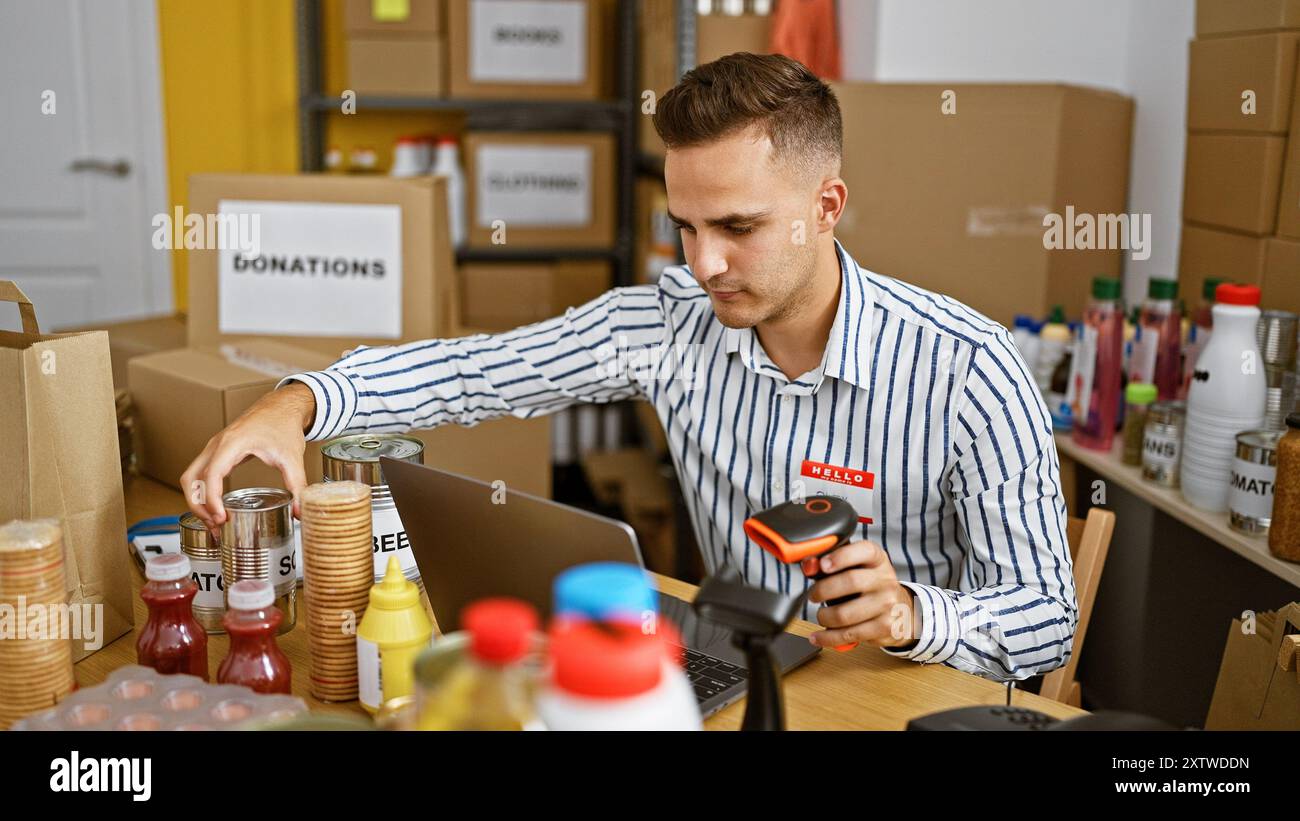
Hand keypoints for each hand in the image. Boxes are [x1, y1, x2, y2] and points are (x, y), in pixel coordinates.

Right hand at [180, 382, 316, 532]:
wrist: (281, 406)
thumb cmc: (283, 425)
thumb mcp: (292, 457)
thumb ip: (297, 484)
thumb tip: (300, 511)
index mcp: (232, 443)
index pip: (212, 474)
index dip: (212, 499)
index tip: (221, 518)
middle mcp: (217, 445)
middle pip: (191, 478)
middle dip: (198, 505)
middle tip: (215, 526)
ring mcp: (214, 448)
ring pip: (192, 477)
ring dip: (197, 500)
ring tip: (214, 522)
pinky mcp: (218, 453)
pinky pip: (200, 474)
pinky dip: (202, 492)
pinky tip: (216, 508)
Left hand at [801, 540, 917, 649]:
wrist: (901, 610)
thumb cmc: (869, 585)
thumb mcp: (856, 568)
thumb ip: (829, 564)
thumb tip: (808, 566)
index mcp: (878, 560)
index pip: (865, 551)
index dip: (842, 557)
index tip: (823, 565)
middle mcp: (885, 580)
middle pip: (850, 582)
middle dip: (823, 590)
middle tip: (813, 595)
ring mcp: (887, 605)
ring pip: (845, 614)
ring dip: (824, 617)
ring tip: (821, 615)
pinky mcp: (884, 628)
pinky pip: (849, 635)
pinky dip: (828, 637)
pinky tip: (818, 636)